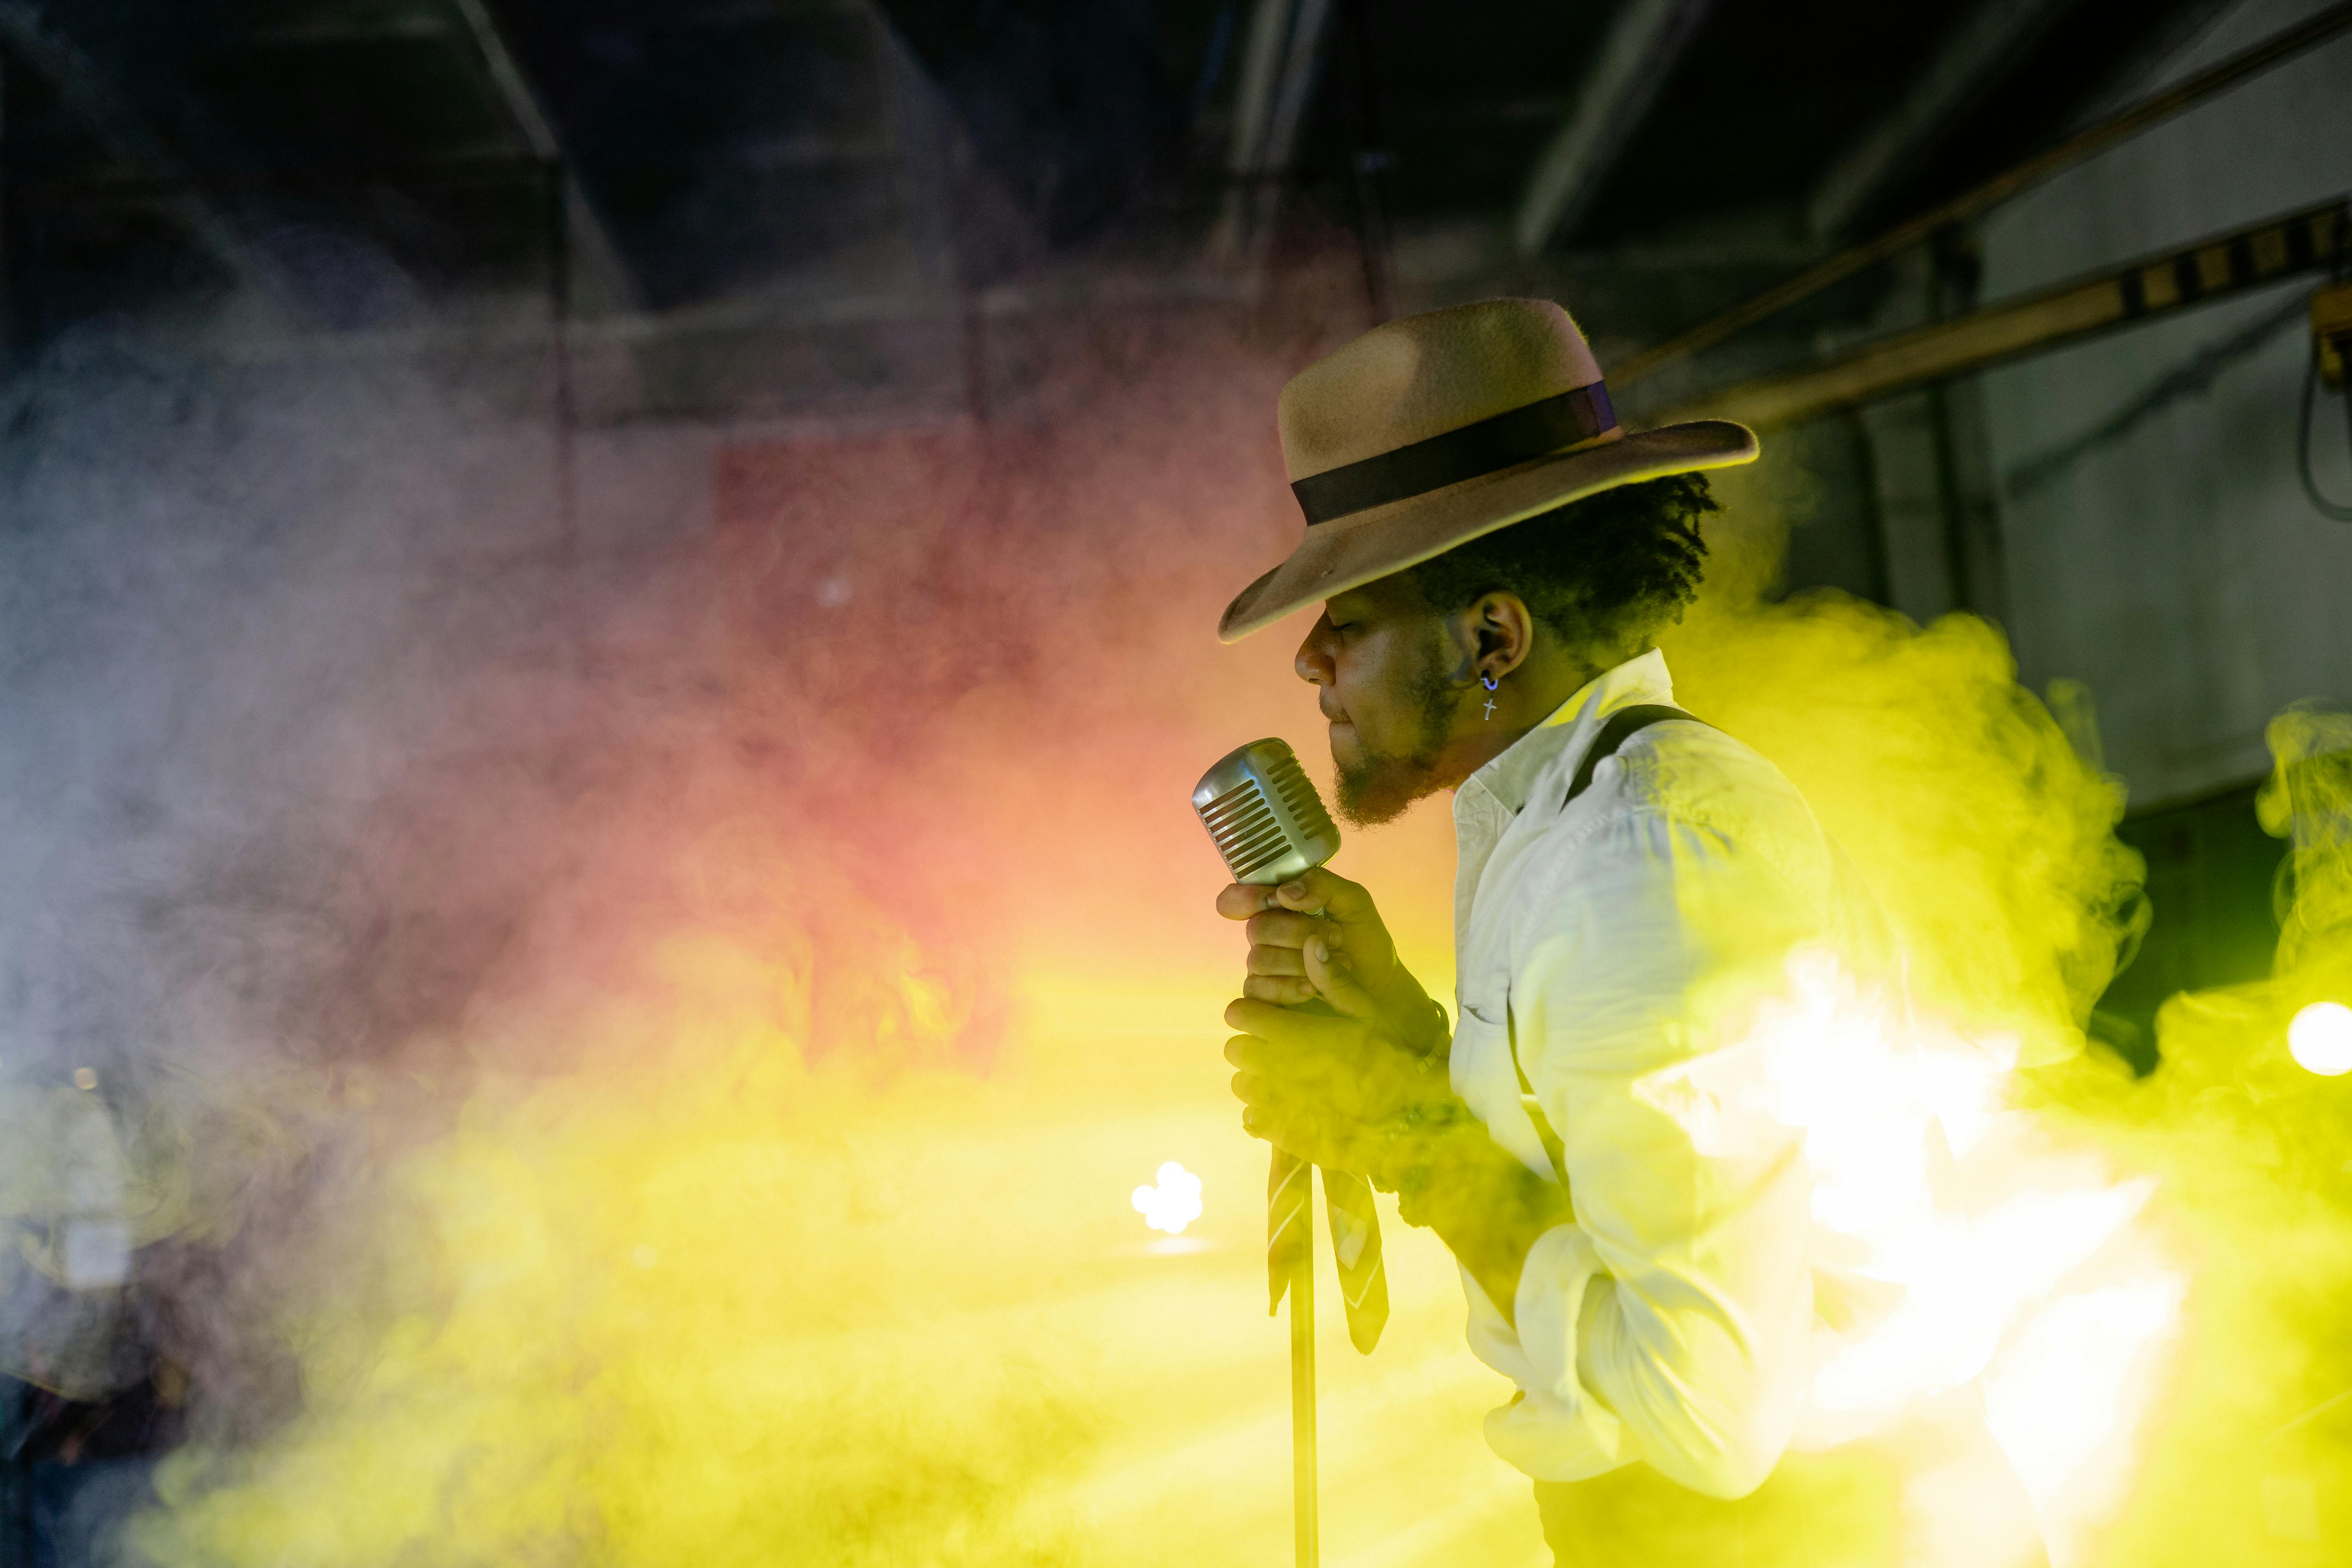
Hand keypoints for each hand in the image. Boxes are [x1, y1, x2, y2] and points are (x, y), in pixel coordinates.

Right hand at [1214, 867, 1445, 1057]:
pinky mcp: (1263, 1000)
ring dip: (1301, 962)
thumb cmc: (1365, 944)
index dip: (1247, 897)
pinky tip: (1313, 988)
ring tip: (1335, 963)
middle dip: (1298, 932)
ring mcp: (1262, 968)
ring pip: (1258, 960)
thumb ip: (1321, 884)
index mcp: (1278, 907)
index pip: (1237, 898)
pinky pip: (1257, 990)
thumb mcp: (1353, 902)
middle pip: (1256, 928)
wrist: (1380, 990)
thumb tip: (1284, 893)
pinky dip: (1288, 988)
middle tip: (1335, 937)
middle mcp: (1265, 936)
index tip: (1275, 900)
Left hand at [1223, 998, 1448, 1180]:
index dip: (1249, 1013)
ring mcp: (1281, 1103)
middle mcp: (1279, 1067)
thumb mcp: (1367, 1012)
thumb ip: (1333, 981)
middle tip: (1276, 1046)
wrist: (1410, 1116)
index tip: (1264, 1016)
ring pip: (1242, 1085)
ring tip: (1282, 1077)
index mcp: (1295, 1033)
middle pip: (1235, 1050)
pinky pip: (1253, 1119)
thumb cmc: (1391, 1057)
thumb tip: (1311, 943)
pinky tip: (1286, 1107)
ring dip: (1255, 1079)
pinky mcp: (1286, 1134)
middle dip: (1250, 1045)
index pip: (1239, 1014)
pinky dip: (1262, 1113)